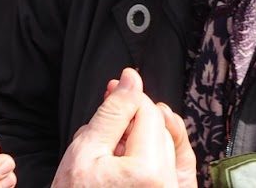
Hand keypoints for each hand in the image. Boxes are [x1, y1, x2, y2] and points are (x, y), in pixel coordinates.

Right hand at [51, 69, 193, 187]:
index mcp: (147, 173)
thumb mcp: (85, 151)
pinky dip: (151, 156)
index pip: (148, 112)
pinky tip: (128, 161)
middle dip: (133, 122)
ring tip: (111, 155)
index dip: (126, 100)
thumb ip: (112, 112)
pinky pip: (171, 166)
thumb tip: (131, 79)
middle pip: (159, 128)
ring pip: (164, 146)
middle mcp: (168, 186)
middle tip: (105, 132)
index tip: (110, 96)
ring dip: (140, 141)